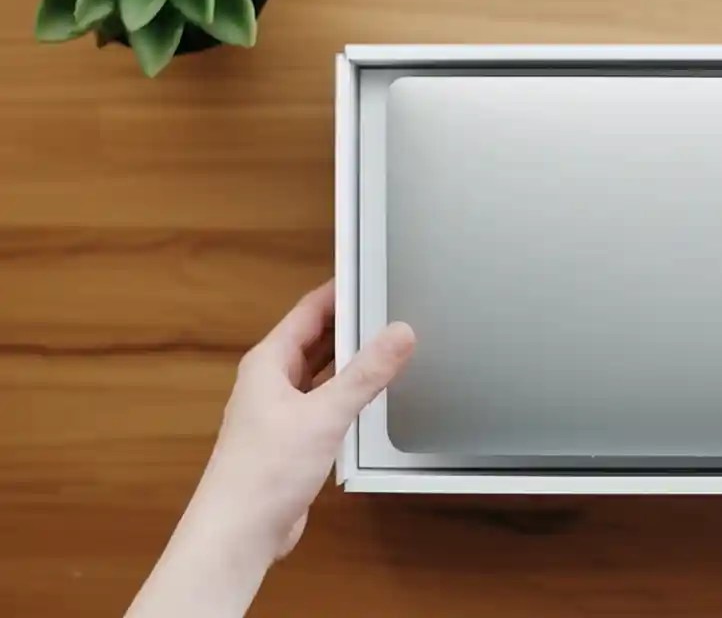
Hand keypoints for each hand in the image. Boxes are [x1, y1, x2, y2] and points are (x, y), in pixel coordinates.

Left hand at [127, 281, 415, 617]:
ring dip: (350, 361)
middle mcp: (270, 382)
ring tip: (386, 346)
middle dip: (351, 324)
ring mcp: (280, 411)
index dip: (340, 290)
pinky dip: (347, 393)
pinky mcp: (292, 438)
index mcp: (268, 363)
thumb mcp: (325, 415)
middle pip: (315, 339)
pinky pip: (324, 401)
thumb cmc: (261, 475)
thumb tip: (398, 334)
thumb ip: (365, 374)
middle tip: (388, 307)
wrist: (239, 532)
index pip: (308, 311)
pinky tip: (369, 396)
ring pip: (320, 372)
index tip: (368, 273)